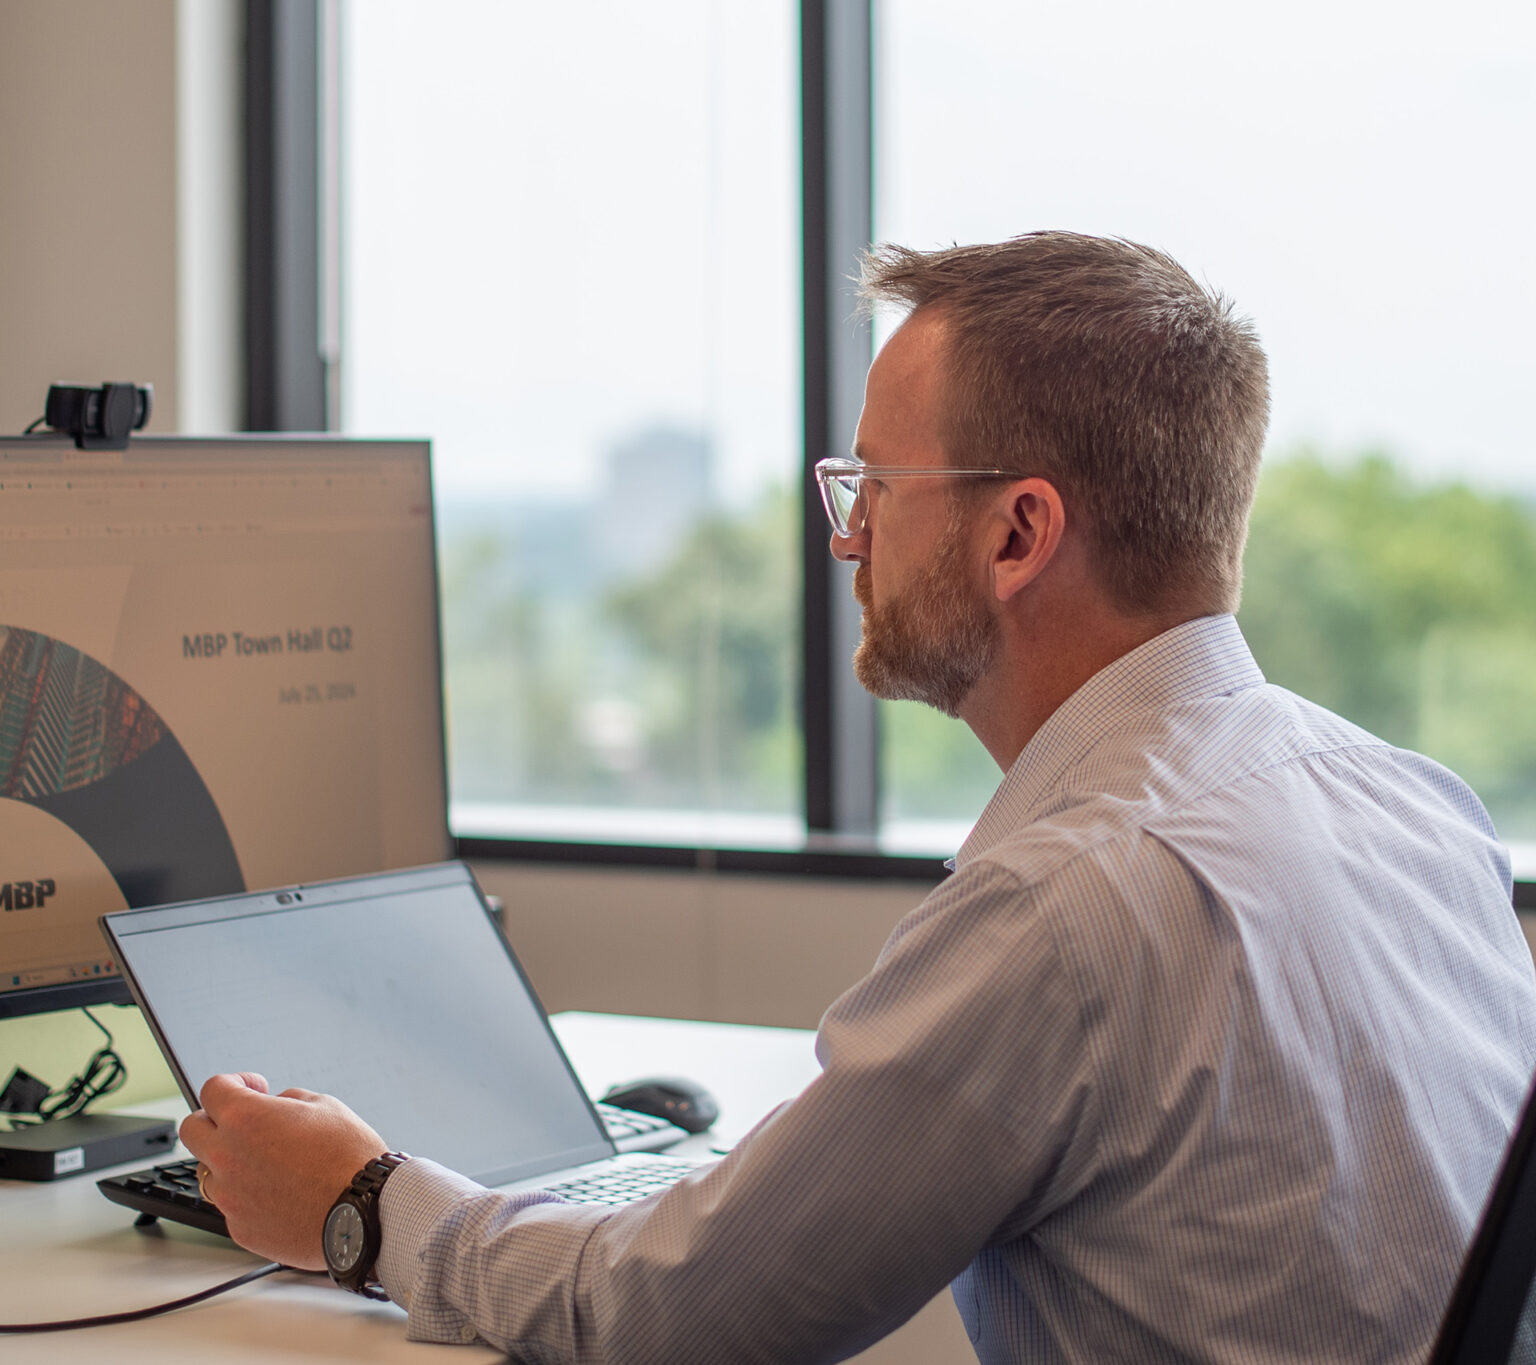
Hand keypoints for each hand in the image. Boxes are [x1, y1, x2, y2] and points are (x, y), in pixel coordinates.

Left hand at [179, 1073, 388, 1269]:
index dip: (235, 1082)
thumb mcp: (324, 1106)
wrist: (363, 1211)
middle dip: (214, 1119)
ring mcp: (229, 1197)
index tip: (253, 1088)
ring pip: (209, 1171)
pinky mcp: (239, 1229)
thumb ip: (286, 1103)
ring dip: (229, 1161)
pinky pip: (232, 1205)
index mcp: (245, 1118)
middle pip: (191, 1129)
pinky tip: (281, 1193)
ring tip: (267, 1163)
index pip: (212, 1089)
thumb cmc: (349, 1157)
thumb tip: (273, 1108)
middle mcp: (227, 1157)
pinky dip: (249, 1195)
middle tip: (243, 1122)